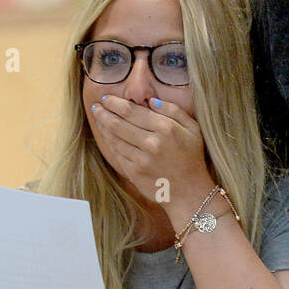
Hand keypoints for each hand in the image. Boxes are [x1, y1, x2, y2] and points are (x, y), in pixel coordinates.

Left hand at [91, 94, 210, 216]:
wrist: (190, 191)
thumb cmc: (192, 157)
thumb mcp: (193, 129)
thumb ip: (173, 110)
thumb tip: (150, 101)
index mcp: (165, 128)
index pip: (132, 111)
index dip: (115, 103)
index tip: (106, 98)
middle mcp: (152, 143)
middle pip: (118, 123)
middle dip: (103, 112)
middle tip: (96, 106)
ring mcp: (142, 159)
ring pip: (114, 138)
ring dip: (103, 126)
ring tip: (99, 118)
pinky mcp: (135, 173)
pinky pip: (118, 154)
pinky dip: (110, 142)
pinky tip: (107, 135)